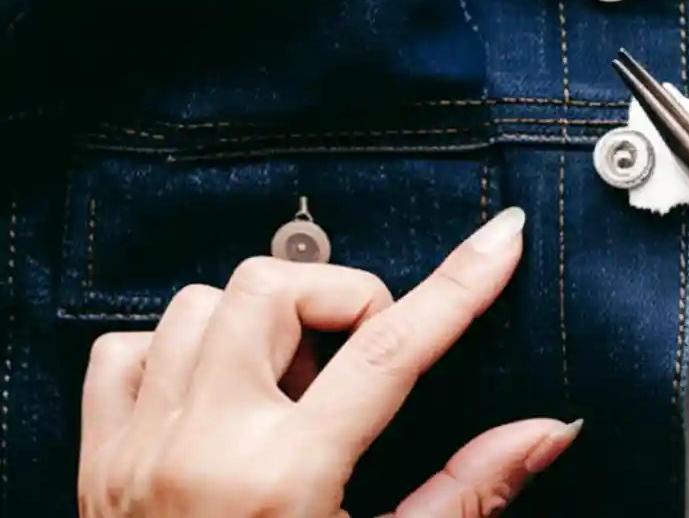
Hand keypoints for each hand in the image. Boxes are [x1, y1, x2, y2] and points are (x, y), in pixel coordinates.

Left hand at [78, 207, 579, 517]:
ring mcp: (139, 448)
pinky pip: (125, 351)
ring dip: (257, 325)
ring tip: (290, 386)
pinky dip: (177, 352)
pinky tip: (217, 396)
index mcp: (286, 480)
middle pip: (273, 289)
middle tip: (360, 359)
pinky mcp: (98, 459)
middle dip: (337, 301)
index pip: (390, 349)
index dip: (458, 285)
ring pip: (198, 305)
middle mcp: (202, 448)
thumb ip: (470, 490)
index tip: (501, 239)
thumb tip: (549, 430)